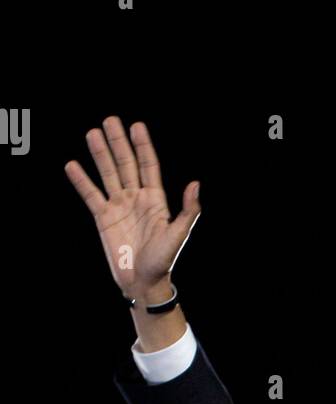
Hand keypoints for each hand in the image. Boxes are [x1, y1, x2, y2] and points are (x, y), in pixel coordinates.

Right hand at [64, 115, 199, 298]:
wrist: (142, 282)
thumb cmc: (163, 261)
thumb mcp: (178, 235)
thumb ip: (188, 210)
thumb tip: (195, 184)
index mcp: (155, 201)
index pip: (148, 166)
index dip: (143, 146)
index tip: (136, 126)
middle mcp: (136, 199)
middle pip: (126, 164)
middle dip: (118, 143)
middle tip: (110, 120)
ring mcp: (119, 207)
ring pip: (108, 174)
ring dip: (100, 155)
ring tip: (92, 133)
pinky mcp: (103, 218)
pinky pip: (91, 195)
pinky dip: (81, 181)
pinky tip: (73, 165)